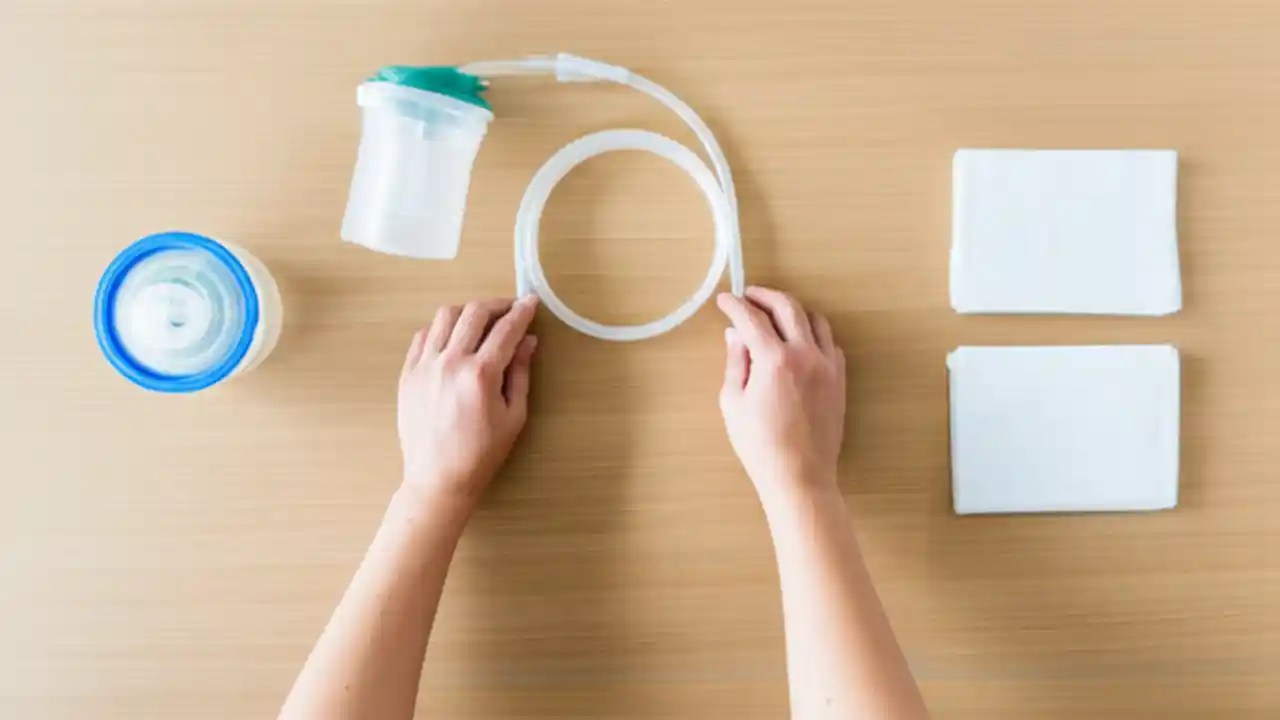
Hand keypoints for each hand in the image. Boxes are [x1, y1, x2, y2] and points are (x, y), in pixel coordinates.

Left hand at [398, 296, 538, 505]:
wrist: (438, 479)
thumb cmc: (482, 454)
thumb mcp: (514, 416)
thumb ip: (520, 373)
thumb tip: (528, 341)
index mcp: (480, 374)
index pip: (506, 329)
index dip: (522, 312)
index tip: (531, 302)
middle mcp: (450, 363)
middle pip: (474, 312)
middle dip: (496, 304)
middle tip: (509, 309)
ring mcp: (424, 367)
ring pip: (444, 317)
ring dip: (467, 311)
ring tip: (480, 321)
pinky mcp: (407, 374)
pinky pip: (422, 337)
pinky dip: (441, 329)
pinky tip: (453, 337)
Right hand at [717, 287, 845, 505]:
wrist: (799, 475)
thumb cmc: (759, 445)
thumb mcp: (733, 402)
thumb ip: (736, 362)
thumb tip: (735, 334)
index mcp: (775, 360)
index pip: (752, 318)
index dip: (734, 305)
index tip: (725, 300)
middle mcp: (806, 355)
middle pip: (787, 307)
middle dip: (765, 296)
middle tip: (749, 296)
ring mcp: (828, 366)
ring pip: (814, 320)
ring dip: (792, 310)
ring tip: (775, 315)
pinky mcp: (840, 379)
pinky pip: (830, 343)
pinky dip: (813, 333)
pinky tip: (800, 342)